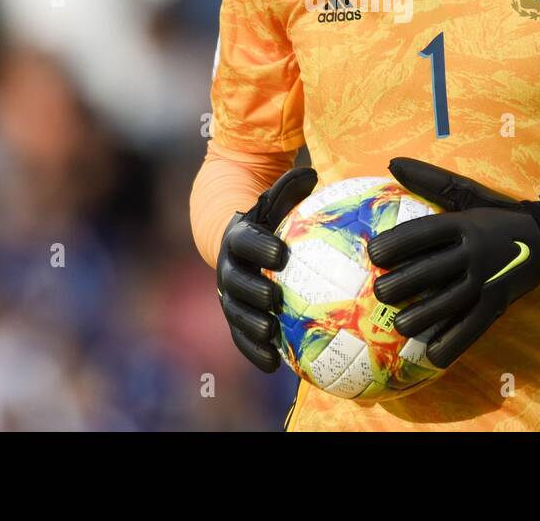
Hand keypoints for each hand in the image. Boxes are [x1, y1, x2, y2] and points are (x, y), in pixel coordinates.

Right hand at [216, 166, 317, 372]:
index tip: (282, 253)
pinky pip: (243, 338)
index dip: (261, 247)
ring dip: (251, 327)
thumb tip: (311, 172)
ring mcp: (230, 296)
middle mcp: (228, 269)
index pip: (245, 242)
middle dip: (253, 291)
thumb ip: (289, 187)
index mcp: (238, 239)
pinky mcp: (236, 318)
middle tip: (275, 298)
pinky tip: (276, 366)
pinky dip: (256, 353)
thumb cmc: (268, 219)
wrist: (236, 241)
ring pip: (235, 314)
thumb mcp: (275, 200)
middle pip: (235, 283)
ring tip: (271, 334)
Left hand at [367, 157, 539, 368]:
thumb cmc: (497, 213)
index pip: (423, 233)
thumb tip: (391, 162)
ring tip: (399, 324)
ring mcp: (487, 280)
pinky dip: (452, 344)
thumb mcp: (468, 192)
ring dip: (420, 317)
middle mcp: (474, 251)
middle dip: (400, 285)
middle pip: (430, 271)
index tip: (373, 252)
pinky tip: (432, 354)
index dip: (395, 243)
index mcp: (464, 223)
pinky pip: (473, 328)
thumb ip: (430, 179)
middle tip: (379, 293)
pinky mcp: (498, 304)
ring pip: (448, 303)